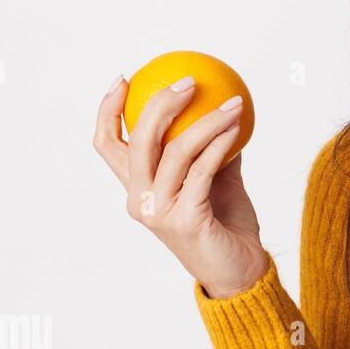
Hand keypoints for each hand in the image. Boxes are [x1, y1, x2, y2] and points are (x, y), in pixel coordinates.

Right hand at [92, 74, 266, 298]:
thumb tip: (221, 105)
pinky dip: (221, 144)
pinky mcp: (185, 220)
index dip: (108, 110)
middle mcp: (139, 200)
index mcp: (136, 189)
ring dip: (207, 120)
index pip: (108, 145)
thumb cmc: (226, 224)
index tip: (125, 78)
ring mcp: (159, 212)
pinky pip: (203, 170)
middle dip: (158, 103)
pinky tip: (239, 126)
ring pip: (174, 151)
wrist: (241, 270)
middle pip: (136, 141)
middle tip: (188, 80)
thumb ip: (210, 149)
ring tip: (233, 102)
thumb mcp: (216, 179)